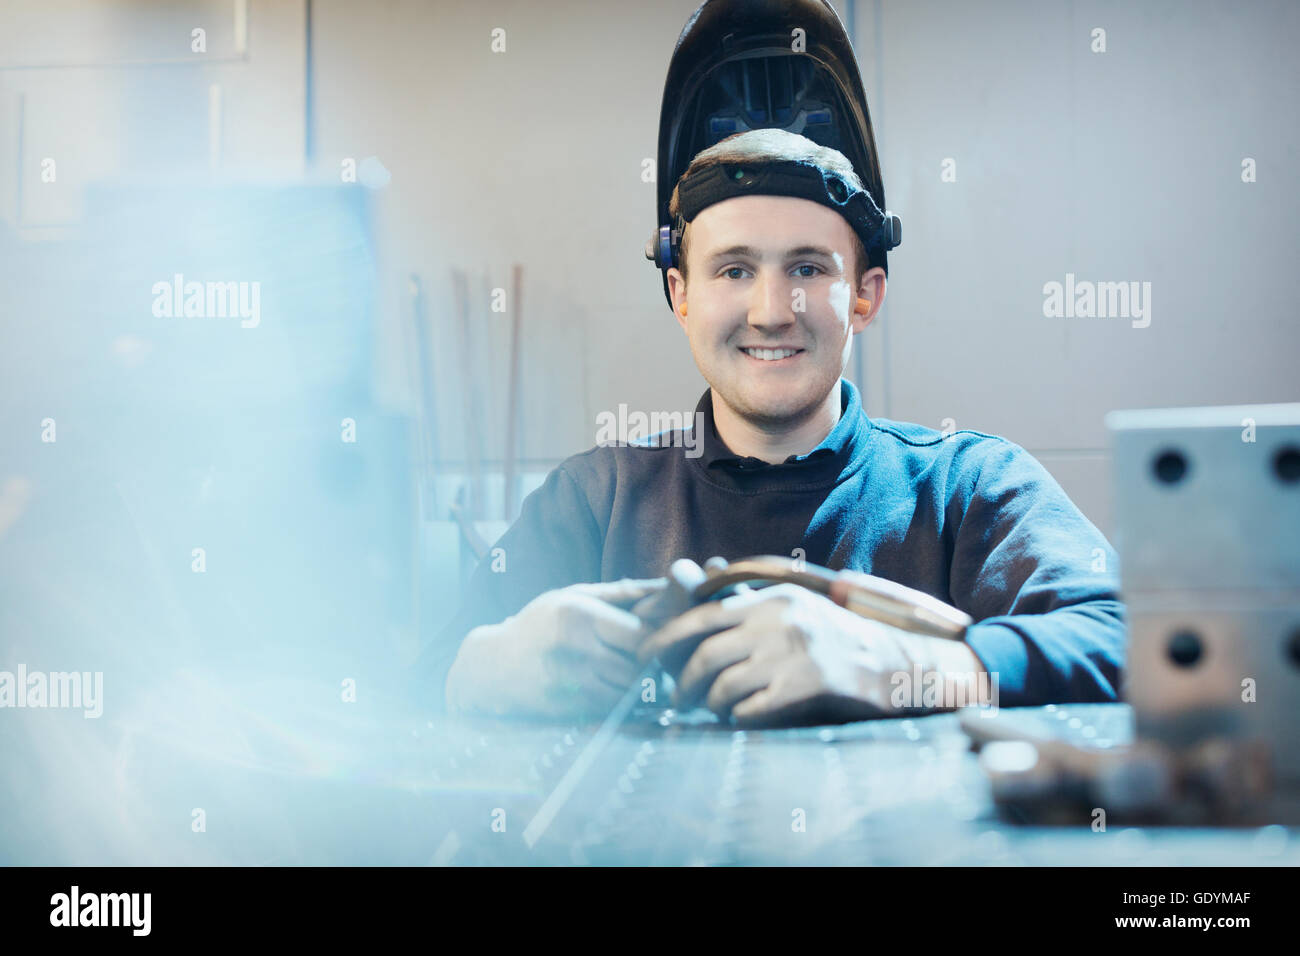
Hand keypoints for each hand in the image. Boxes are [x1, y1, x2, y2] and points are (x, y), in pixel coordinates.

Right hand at [446, 578, 665, 718]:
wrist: (492, 666)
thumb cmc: (539, 625)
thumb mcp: (574, 597)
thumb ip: (622, 592)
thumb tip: (667, 584)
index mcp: (581, 615)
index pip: (642, 633)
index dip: (661, 639)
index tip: (666, 640)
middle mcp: (576, 649)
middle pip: (640, 665)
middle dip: (658, 667)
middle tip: (665, 664)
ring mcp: (571, 683)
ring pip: (631, 692)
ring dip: (647, 689)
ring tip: (649, 680)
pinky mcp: (568, 710)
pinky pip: (614, 710)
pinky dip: (627, 704)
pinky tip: (626, 695)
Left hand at [638, 582, 981, 726]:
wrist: (896, 665)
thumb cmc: (838, 637)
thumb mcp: (796, 606)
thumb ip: (750, 600)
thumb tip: (698, 581)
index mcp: (773, 597)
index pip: (702, 614)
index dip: (665, 637)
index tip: (646, 655)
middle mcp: (779, 621)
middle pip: (704, 654)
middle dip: (681, 681)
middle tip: (674, 696)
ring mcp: (792, 655)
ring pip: (722, 686)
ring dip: (708, 704)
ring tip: (710, 710)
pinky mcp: (805, 688)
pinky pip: (748, 710)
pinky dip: (735, 719)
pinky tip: (739, 719)